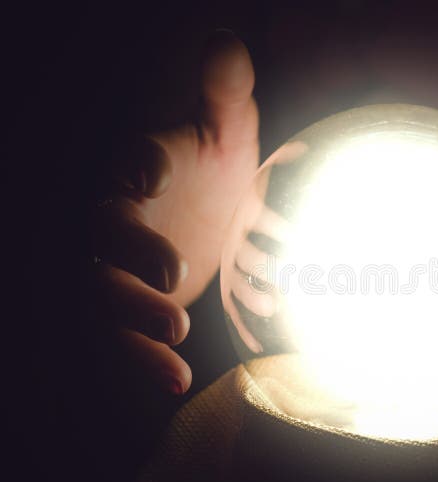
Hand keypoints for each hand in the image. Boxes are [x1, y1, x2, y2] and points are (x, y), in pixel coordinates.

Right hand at [91, 30, 258, 393]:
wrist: (215, 221)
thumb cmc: (215, 173)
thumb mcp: (226, 135)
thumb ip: (223, 96)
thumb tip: (228, 41)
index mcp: (139, 173)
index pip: (126, 165)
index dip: (136, 164)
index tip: (151, 170)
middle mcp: (118, 221)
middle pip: (104, 237)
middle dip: (131, 252)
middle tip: (172, 272)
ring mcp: (118, 271)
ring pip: (105, 295)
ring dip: (135, 317)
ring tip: (177, 332)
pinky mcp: (131, 311)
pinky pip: (127, 340)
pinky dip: (147, 360)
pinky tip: (177, 378)